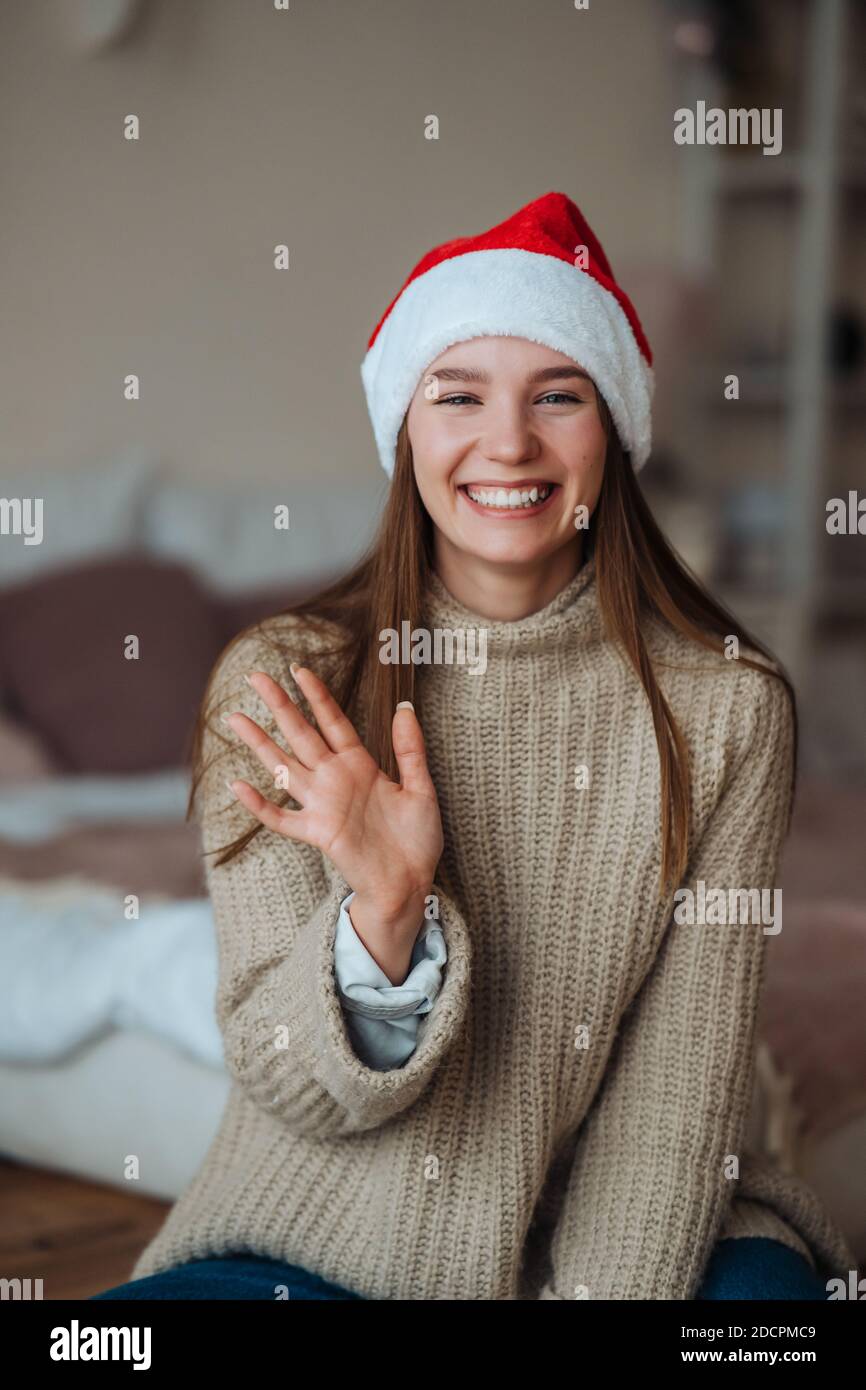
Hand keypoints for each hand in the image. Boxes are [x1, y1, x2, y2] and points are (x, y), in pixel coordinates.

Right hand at [221, 664, 443, 981]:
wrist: (410, 882)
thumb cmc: (417, 839)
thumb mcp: (422, 788)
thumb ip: (411, 749)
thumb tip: (404, 707)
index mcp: (360, 765)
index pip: (333, 721)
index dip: (316, 696)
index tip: (299, 670)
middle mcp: (336, 780)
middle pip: (301, 734)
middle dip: (279, 705)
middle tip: (256, 676)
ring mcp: (323, 805)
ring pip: (284, 766)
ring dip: (260, 743)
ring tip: (236, 718)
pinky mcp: (318, 833)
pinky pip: (282, 818)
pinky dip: (260, 804)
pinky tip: (239, 786)